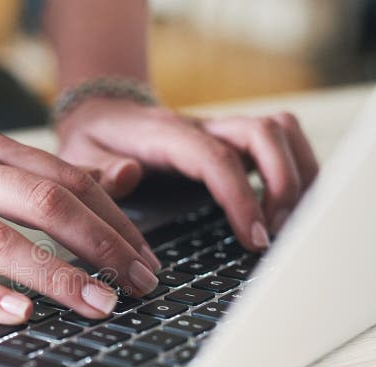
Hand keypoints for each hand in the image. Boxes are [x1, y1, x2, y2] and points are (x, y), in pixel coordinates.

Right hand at [0, 126, 161, 323]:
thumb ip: (39, 174)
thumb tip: (123, 177)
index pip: (65, 179)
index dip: (114, 220)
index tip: (145, 259)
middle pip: (44, 203)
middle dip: (101, 247)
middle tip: (138, 285)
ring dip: (55, 276)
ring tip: (97, 305)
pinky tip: (19, 313)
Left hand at [56, 98, 319, 249]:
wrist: (101, 117)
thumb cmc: (91, 143)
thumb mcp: (77, 158)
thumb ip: (95, 172)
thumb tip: (127, 175)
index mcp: (164, 134)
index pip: (215, 158)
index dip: (241, 197)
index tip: (255, 238)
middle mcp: (200, 127)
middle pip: (264, 133)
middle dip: (283, 183)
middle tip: (277, 234)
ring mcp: (220, 133)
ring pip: (280, 132)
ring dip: (298, 174)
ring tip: (290, 225)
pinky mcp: (231, 144)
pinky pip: (278, 143)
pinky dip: (295, 171)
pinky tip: (289, 210)